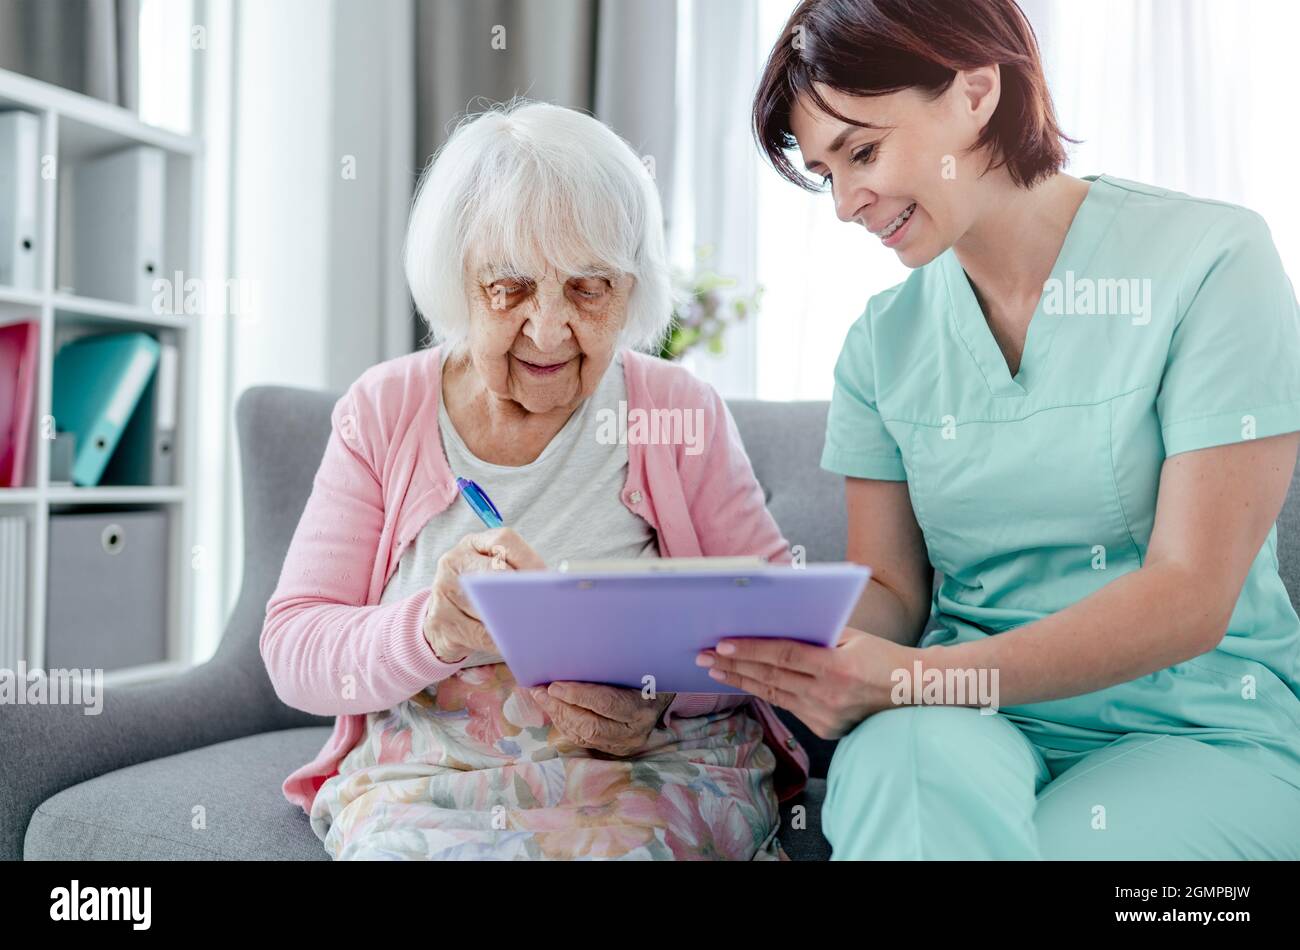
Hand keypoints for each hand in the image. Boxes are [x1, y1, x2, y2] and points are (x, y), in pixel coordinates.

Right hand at [423, 527, 545, 662]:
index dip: (530, 559)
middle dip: (520, 590)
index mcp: (473, 544)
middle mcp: (454, 561)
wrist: (442, 620)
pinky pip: (478, 633)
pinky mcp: (440, 620)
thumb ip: (518, 571)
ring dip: (512, 618)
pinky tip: (515, 643)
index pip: (504, 541)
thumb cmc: (478, 593)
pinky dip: (501, 640)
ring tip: (533, 626)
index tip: (548, 579)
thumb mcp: (493, 572)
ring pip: (484, 605)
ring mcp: (443, 590)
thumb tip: (550, 585)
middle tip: (542, 604)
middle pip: (492, 571)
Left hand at [529, 682, 674, 755]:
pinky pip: (583, 741)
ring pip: (583, 736)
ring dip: (559, 717)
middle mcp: (634, 731)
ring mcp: (623, 744)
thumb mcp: (631, 669)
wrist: (660, 697)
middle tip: (540, 691)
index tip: (555, 685)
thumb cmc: (643, 675)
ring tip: (542, 698)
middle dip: (561, 709)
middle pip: (590, 726)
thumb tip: (570, 661)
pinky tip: (555, 710)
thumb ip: (607, 670)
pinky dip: (566, 725)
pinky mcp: (613, 750)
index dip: (578, 695)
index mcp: (642, 707)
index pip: (606, 704)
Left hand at [696, 628, 915, 739]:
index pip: (784, 656)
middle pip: (771, 677)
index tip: (722, 644)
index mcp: (837, 668)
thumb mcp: (852, 636)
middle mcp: (829, 695)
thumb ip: (816, 633)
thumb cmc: (881, 656)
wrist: (911, 691)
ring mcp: (825, 715)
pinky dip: (766, 691)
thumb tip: (776, 624)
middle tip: (703, 655)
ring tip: (715, 670)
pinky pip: (788, 705)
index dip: (751, 650)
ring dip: (742, 681)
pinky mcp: (824, 728)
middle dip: (733, 665)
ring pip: (774, 694)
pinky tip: (747, 682)